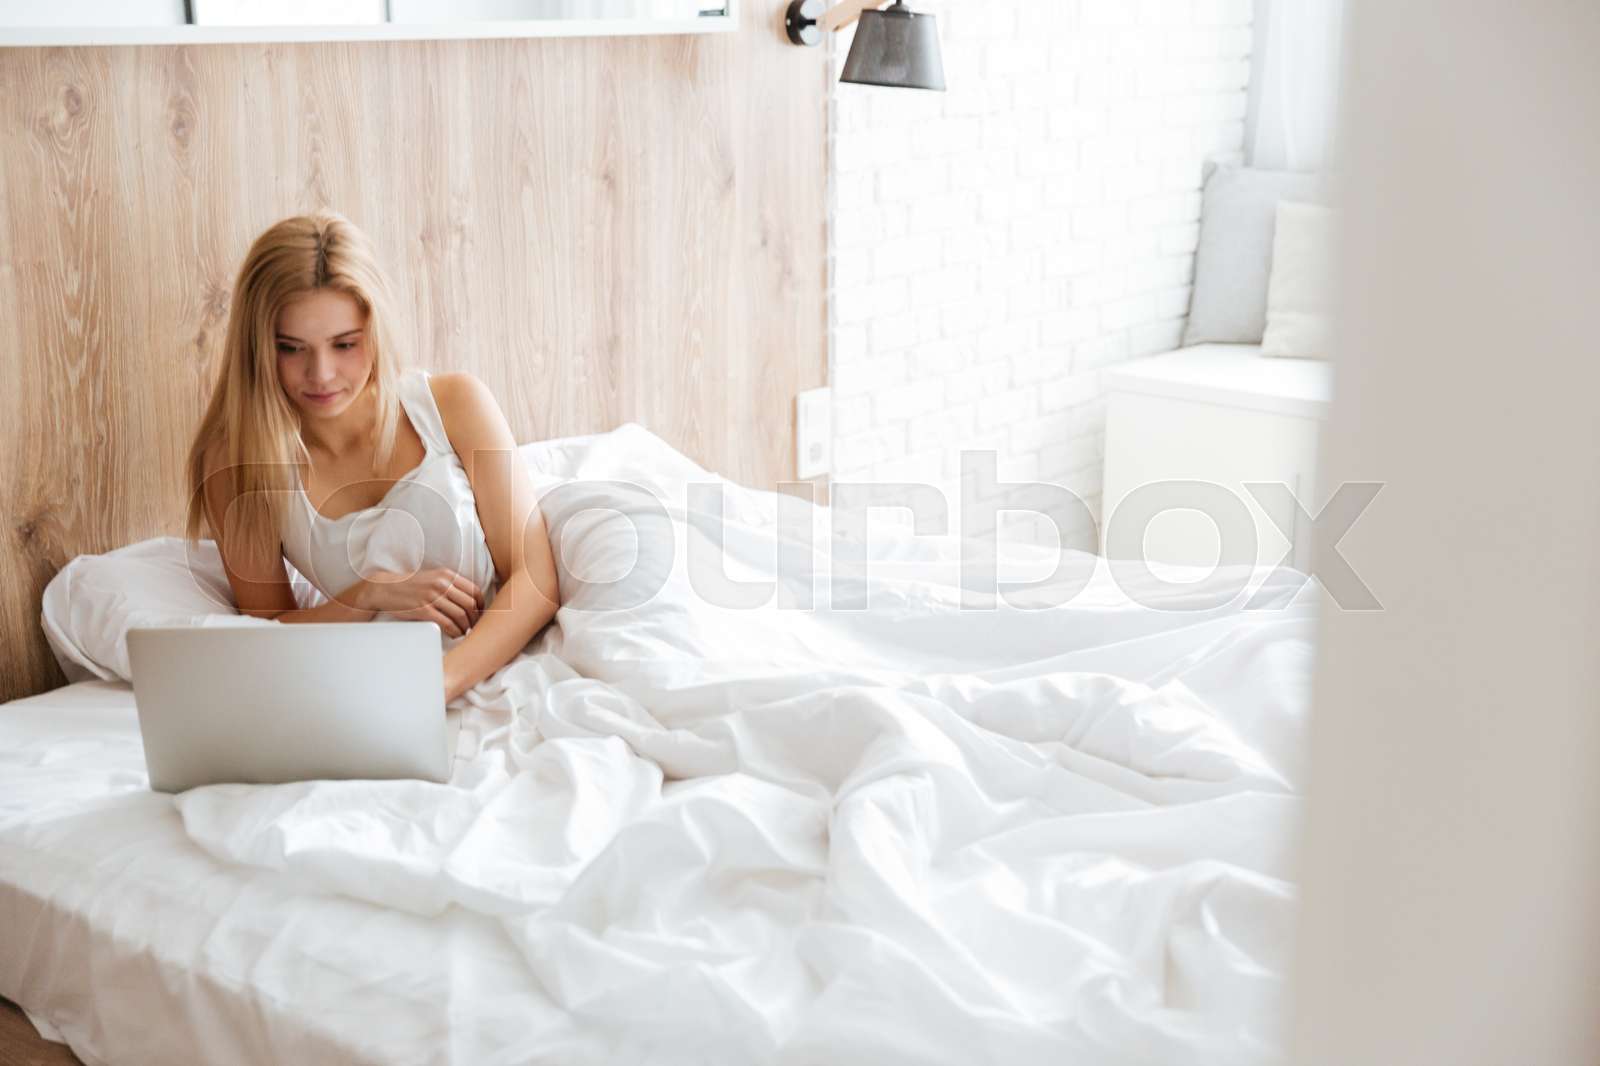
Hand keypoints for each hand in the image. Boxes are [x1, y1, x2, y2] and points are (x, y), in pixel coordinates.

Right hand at [358, 568, 483, 638]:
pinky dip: (455, 631)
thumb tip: (470, 600)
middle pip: (470, 604)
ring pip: (460, 615)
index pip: (474, 590)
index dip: (481, 604)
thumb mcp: (433, 577)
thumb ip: (450, 584)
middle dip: (475, 618)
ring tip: (464, 632)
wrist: (386, 589)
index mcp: (446, 575)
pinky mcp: (424, 610)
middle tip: (474, 626)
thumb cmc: (411, 586)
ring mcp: (433, 597)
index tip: (480, 613)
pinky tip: (454, 634)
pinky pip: (447, 623)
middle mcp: (441, 584)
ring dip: (466, 627)